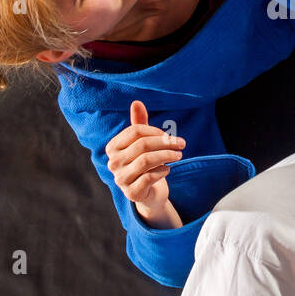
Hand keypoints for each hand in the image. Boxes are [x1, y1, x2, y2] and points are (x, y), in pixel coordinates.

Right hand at [104, 100, 183, 222]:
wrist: (148, 193)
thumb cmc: (145, 164)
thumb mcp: (143, 143)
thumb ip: (139, 123)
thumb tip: (136, 102)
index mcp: (113, 147)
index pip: (135, 131)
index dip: (155, 131)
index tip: (169, 135)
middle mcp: (113, 163)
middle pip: (142, 145)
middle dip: (165, 142)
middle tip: (181, 144)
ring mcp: (120, 179)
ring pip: (146, 161)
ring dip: (167, 155)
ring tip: (178, 155)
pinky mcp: (132, 193)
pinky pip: (150, 177)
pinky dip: (163, 171)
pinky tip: (168, 169)